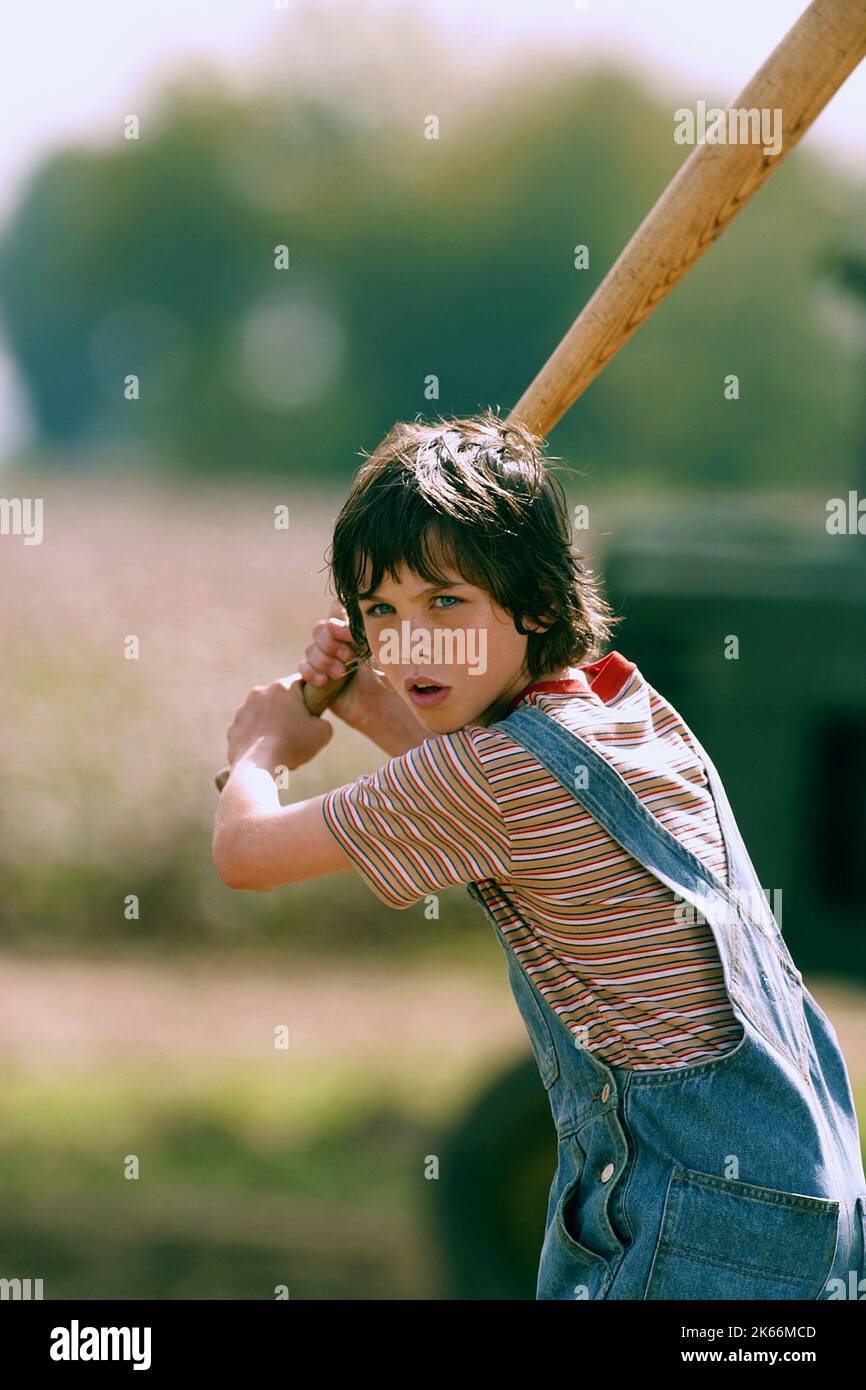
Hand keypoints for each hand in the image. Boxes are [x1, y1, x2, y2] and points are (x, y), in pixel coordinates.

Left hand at [226, 672, 332, 772]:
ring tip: (282, 750)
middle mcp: (259, 693)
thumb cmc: (293, 745)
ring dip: (274, 729)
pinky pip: (251, 732)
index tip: (312, 713)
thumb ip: (324, 721)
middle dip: (289, 717)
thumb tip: (317, 723)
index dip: (309, 698)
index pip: (301, 684)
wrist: (259, 767)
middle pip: (280, 702)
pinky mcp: (233, 728)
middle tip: (297, 736)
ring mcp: (243, 710)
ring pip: (264, 717)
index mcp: (281, 687)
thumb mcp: (323, 732)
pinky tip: (267, 755)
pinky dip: (259, 741)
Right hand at [299, 599, 383, 729]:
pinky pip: (303, 668)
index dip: (337, 616)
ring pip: (310, 649)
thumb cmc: (386, 677)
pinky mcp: (316, 677)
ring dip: (325, 660)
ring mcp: (325, 659)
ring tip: (341, 673)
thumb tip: (345, 611)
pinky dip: (312, 672)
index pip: (336, 609)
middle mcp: (337, 642)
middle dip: (331, 642)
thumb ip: (362, 629)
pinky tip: (325, 681)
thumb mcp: (378, 649)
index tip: (348, 631)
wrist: (381, 707)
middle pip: (320, 629)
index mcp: (353, 629)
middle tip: (348, 656)